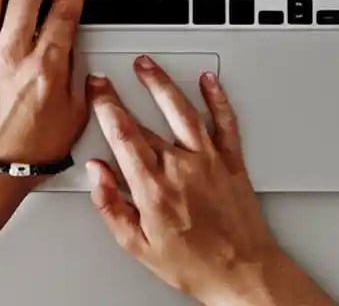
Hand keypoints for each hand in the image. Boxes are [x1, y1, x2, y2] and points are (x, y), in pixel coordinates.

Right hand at [86, 57, 334, 305]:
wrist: (241, 272)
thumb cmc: (194, 264)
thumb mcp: (138, 246)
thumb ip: (111, 206)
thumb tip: (96, 174)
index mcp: (154, 189)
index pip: (123, 136)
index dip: (105, 107)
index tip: (96, 91)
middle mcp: (181, 168)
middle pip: (145, 122)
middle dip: (121, 95)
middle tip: (107, 79)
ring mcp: (209, 161)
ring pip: (182, 111)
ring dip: (162, 84)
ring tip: (146, 66)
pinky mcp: (231, 161)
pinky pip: (225, 122)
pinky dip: (217, 98)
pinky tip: (208, 80)